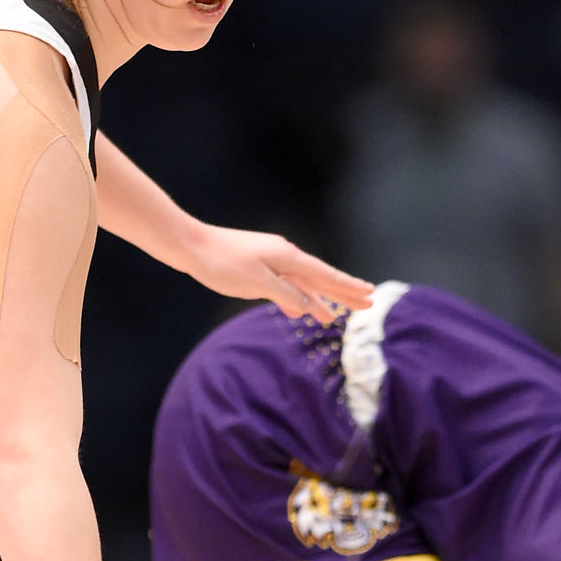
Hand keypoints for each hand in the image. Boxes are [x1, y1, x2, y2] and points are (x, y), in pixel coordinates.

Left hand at [185, 225, 372, 322]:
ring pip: (303, 282)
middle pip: (320, 278)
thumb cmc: (221, 263)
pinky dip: (296, 297)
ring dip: (319, 299)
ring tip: (335, 314)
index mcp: (288, 258)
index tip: (369, 294)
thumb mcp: (257, 283)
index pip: (325, 276)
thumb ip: (287, 295)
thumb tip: (311, 307)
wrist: (191, 245)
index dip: (348, 287)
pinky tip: (297, 310)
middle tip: (367, 302)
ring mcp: (272, 260)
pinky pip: (286, 284)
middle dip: (343, 292)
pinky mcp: (259, 265)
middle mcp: (284, 256)